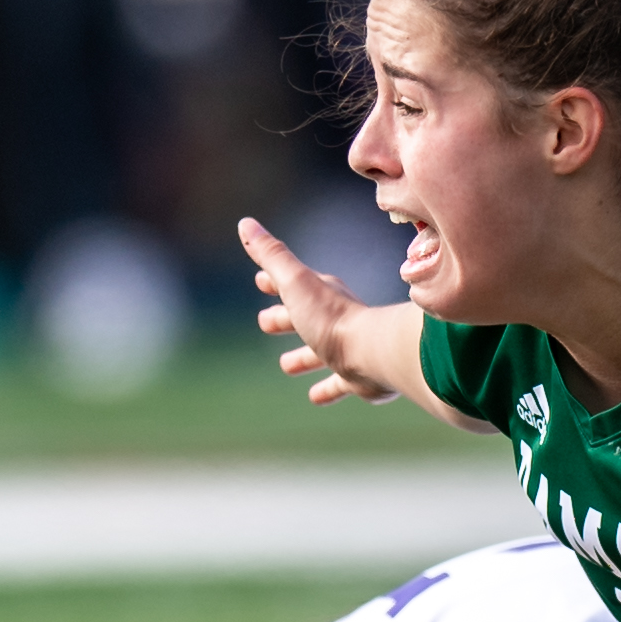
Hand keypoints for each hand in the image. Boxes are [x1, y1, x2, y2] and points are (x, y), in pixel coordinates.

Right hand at [239, 217, 399, 404]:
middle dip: (285, 319)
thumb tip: (246, 224)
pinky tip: (315, 397)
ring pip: (321, 353)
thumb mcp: (294, 283)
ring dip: (304, 357)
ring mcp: (348, 350)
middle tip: (265, 323)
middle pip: (306, 318)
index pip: (293, 284)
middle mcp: (336, 320)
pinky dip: (327, 389)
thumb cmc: (331, 317)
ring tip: (287, 366)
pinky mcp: (357, 378)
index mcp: (321, 296)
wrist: (374, 352)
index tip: (261, 281)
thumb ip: (272, 256)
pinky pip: (339, 385)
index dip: (275, 281)